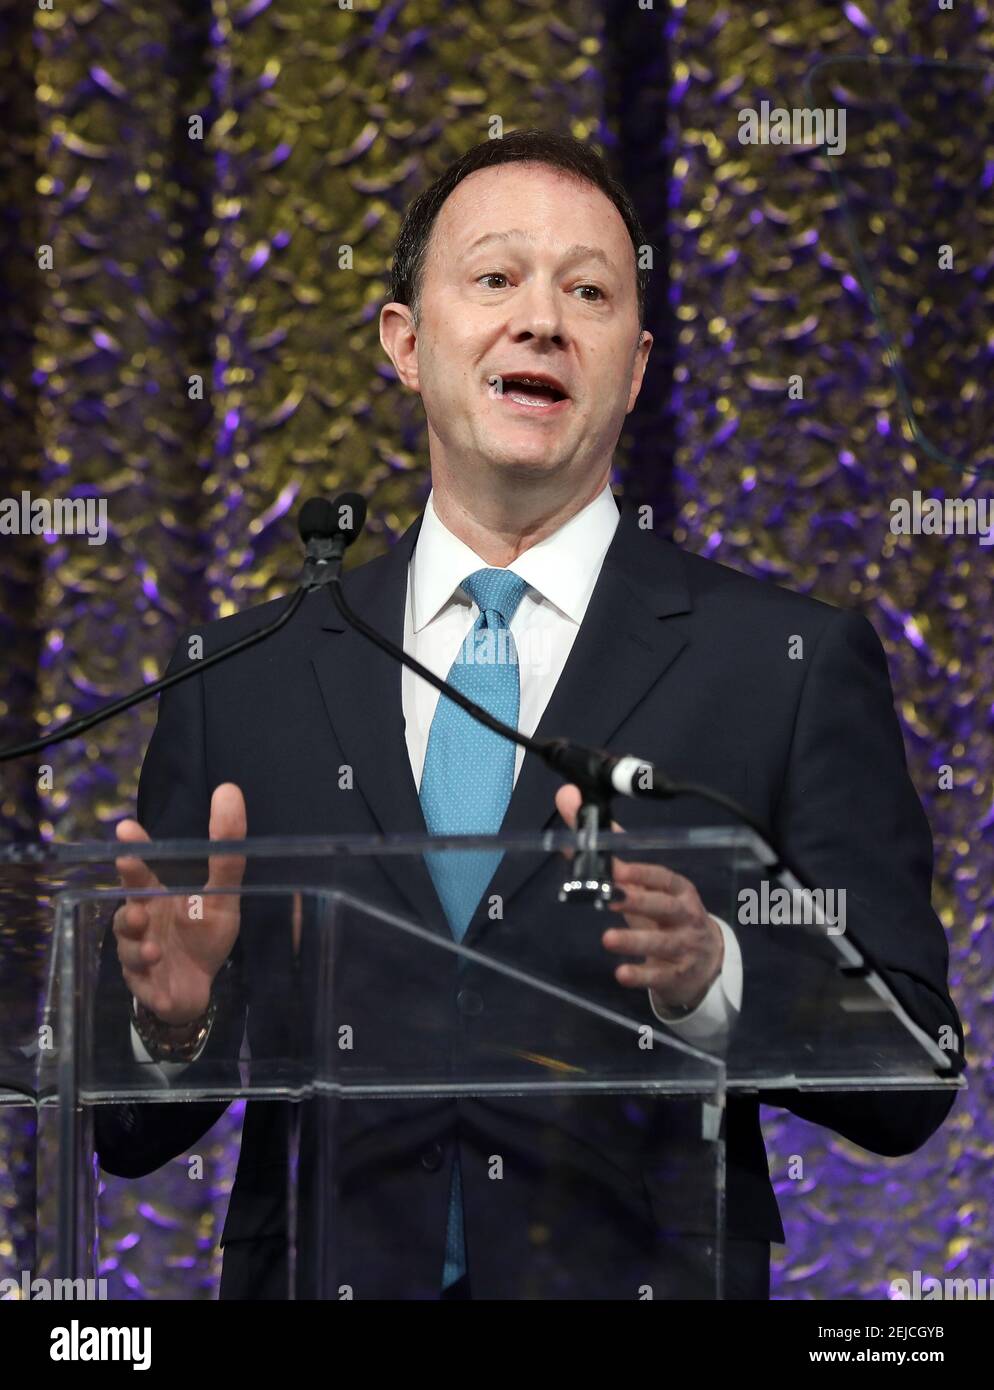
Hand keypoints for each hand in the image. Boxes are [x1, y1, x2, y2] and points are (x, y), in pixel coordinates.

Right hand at [113, 783, 246, 1025]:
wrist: (197, 987)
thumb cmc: (202, 935)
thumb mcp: (222, 895)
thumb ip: (226, 853)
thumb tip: (230, 791)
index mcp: (155, 897)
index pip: (140, 871)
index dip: (134, 851)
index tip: (127, 827)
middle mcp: (140, 923)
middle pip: (128, 909)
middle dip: (128, 903)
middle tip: (133, 888)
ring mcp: (139, 956)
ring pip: (130, 949)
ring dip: (138, 946)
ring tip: (150, 942)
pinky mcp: (147, 987)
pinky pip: (145, 986)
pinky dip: (153, 985)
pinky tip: (162, 982)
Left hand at [554, 784, 723, 1014]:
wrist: (703, 962)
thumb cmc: (664, 914)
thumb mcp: (641, 884)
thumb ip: (607, 847)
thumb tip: (568, 798)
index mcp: (677, 888)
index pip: (662, 876)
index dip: (641, 872)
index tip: (617, 868)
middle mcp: (685, 914)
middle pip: (665, 906)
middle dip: (639, 901)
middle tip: (610, 898)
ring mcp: (685, 946)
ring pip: (663, 943)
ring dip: (635, 942)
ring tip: (606, 940)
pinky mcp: (678, 975)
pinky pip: (661, 976)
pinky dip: (642, 976)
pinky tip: (622, 975)